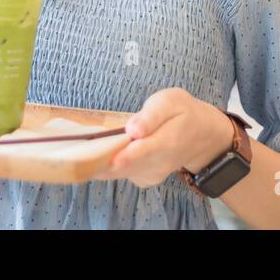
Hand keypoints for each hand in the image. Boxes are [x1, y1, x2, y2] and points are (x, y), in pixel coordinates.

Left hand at [92, 88, 234, 188]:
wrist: (201, 136)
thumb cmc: (183, 113)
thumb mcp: (171, 101)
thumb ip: (152, 115)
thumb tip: (132, 129)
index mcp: (167, 141)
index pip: (144, 151)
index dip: (126, 156)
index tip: (111, 158)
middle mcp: (158, 163)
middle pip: (125, 166)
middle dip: (101, 159)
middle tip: (78, 149)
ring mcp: (151, 174)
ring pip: (119, 172)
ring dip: (99, 162)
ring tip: (81, 148)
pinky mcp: (144, 178)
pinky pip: (120, 174)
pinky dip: (107, 164)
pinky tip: (100, 150)